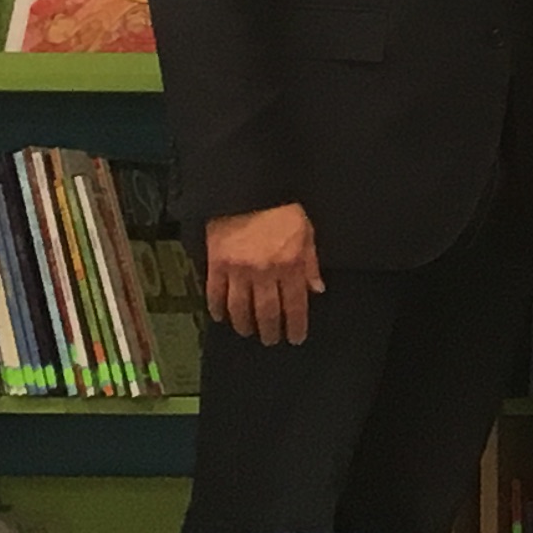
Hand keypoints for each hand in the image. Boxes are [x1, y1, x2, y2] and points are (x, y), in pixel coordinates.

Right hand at [204, 204, 324, 345]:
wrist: (248, 191)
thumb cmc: (282, 210)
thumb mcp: (306, 232)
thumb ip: (311, 263)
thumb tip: (316, 289)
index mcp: (290, 264)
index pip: (295, 304)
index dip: (296, 325)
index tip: (296, 338)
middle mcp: (264, 272)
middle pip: (267, 312)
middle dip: (271, 330)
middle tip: (272, 341)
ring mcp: (238, 270)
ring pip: (240, 308)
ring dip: (245, 324)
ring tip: (248, 332)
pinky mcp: (216, 264)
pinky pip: (215, 293)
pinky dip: (218, 309)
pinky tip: (222, 317)